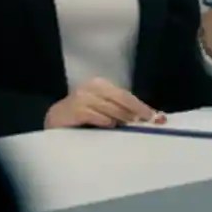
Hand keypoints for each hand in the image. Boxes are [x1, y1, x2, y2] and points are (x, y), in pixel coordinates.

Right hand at [44, 77, 165, 128]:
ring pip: (109, 108)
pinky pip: (94, 115)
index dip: (141, 105)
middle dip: (136, 111)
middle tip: (148, 123)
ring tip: (133, 127)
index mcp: (101, 84)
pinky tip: (111, 126)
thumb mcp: (102, 108)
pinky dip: (104, 121)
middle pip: (120, 99)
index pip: (125, 95)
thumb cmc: (82, 114)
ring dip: (123, 118)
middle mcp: (92, 87)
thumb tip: (146, 117)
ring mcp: (82, 98)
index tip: (156, 116)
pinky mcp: (74, 110)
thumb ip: (120, 110)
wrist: (55, 119)